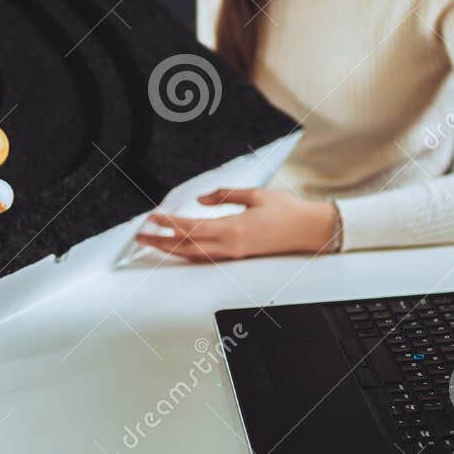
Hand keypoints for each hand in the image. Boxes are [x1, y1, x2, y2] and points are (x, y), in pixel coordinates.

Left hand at [134, 188, 336, 261]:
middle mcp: (231, 246)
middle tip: (141, 235)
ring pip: (194, 255)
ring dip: (172, 250)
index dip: (168, 223)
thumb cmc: (289, 212)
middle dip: (161, 241)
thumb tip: (201, 200)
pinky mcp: (240, 257)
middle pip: (186, 247)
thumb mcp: (255, 195)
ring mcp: (235, 254)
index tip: (151, 218)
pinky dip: (189, 254)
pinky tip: (180, 250)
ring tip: (154, 242)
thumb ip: (224, 196)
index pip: (191, 227)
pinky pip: (207, 258)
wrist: (312, 230)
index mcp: (233, 229)